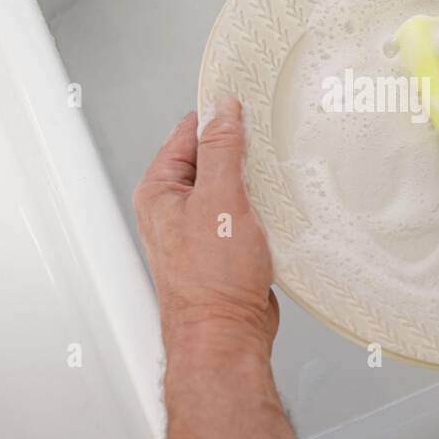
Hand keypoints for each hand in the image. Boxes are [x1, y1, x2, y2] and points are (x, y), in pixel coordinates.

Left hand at [133, 98, 277, 355]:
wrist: (227, 335)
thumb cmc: (212, 281)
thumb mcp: (220, 200)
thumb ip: (221, 150)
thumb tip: (222, 109)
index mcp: (161, 190)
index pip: (189, 132)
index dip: (219, 116)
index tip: (248, 104)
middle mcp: (175, 207)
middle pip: (213, 157)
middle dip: (241, 151)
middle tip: (267, 145)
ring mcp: (200, 227)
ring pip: (232, 185)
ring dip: (254, 181)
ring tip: (272, 181)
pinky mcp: (224, 245)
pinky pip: (245, 211)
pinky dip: (262, 206)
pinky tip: (278, 208)